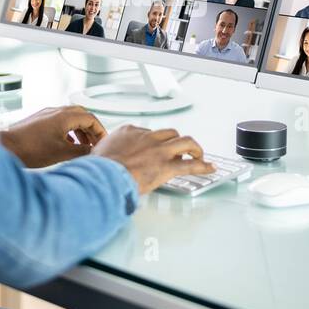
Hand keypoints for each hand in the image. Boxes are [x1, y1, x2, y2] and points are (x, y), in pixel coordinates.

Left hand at [0, 105, 106, 168]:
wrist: (5, 147)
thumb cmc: (30, 149)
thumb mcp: (62, 153)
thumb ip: (81, 151)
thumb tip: (94, 153)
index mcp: (64, 116)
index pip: (91, 118)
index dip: (100, 131)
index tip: (103, 143)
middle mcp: (56, 111)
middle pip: (82, 115)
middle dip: (91, 129)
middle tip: (95, 143)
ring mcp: (46, 114)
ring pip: (70, 118)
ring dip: (79, 130)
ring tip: (82, 145)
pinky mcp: (38, 121)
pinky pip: (59, 122)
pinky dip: (68, 131)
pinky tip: (66, 144)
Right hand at [91, 126, 214, 194]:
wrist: (103, 177)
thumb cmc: (99, 168)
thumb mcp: (99, 153)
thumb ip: (108, 152)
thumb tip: (104, 158)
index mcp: (130, 132)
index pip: (149, 132)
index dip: (155, 141)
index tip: (156, 147)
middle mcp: (148, 137)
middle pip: (170, 133)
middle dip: (176, 142)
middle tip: (180, 150)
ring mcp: (159, 151)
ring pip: (185, 142)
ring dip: (195, 148)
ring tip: (199, 155)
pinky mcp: (167, 167)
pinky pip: (190, 165)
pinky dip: (203, 166)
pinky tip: (209, 167)